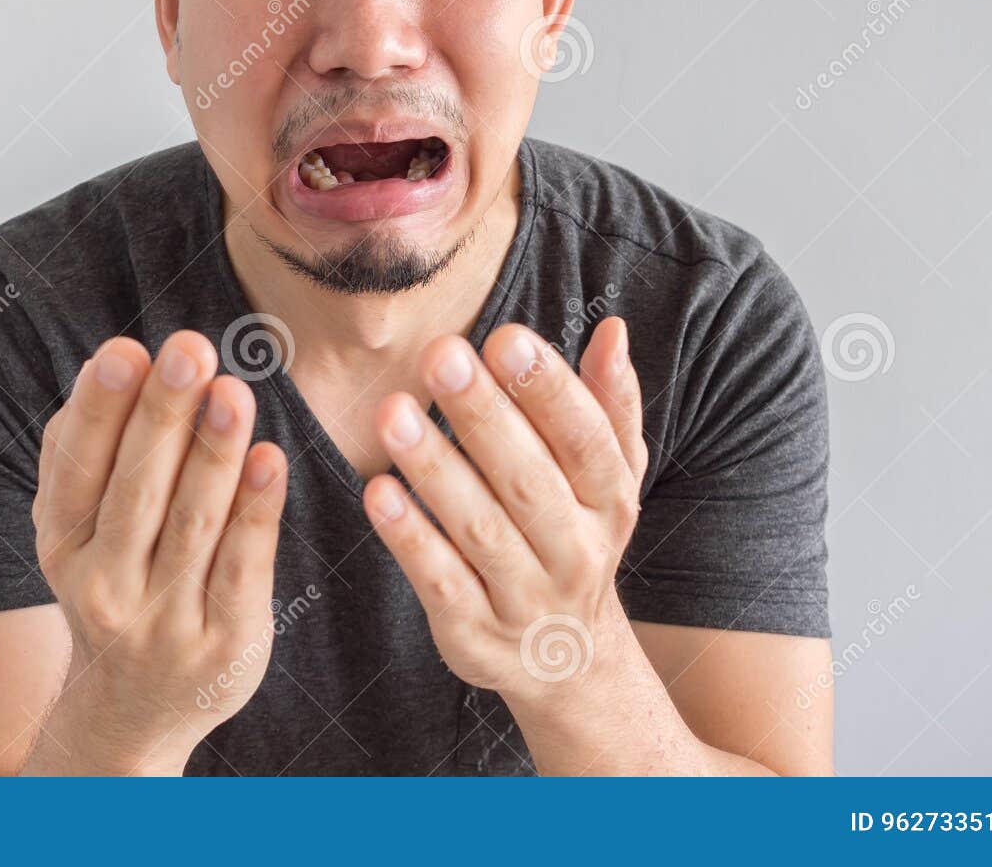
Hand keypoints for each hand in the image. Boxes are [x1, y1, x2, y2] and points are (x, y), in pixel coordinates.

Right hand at [23, 332, 286, 774]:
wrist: (135, 712)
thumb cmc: (115, 583)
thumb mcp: (76, 532)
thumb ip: (80, 453)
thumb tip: (101, 368)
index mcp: (63, 547)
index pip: (78, 470)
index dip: (100, 409)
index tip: (124, 350)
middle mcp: (106, 587)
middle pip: (137, 490)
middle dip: (163, 415)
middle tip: (188, 350)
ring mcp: (166, 621)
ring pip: (193, 523)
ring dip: (214, 452)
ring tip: (233, 390)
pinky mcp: (226, 642)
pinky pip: (244, 565)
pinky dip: (257, 510)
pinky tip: (270, 458)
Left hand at [360, 316, 647, 720]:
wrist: (570, 662)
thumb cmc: (577, 536)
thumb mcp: (609, 475)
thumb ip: (608, 403)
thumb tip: (613, 330)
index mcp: (610, 502)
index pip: (585, 440)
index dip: (549, 390)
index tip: (506, 338)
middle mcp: (576, 552)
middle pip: (530, 481)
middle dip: (483, 415)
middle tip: (440, 356)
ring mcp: (525, 598)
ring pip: (481, 530)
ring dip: (435, 469)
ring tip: (392, 412)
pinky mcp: (474, 634)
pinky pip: (441, 582)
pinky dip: (410, 538)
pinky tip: (378, 491)